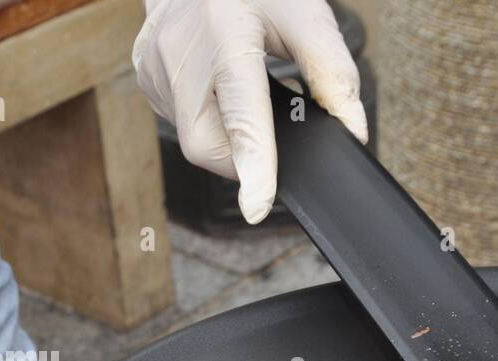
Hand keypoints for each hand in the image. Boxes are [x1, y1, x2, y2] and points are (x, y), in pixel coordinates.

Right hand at [133, 0, 366, 223]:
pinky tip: (220, 87)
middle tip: (271, 133)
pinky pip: (181, 122)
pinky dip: (210, 119)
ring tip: (245, 94)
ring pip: (194, 140)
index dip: (253, 164)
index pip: (240, 111)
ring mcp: (154, 64)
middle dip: (243, 158)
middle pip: (206, 145)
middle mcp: (178, 49)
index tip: (258, 205)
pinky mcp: (145, 75)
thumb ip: (334, 74)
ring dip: (228, 137)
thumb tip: (352, 131)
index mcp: (221, 28)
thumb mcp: (305, 14)